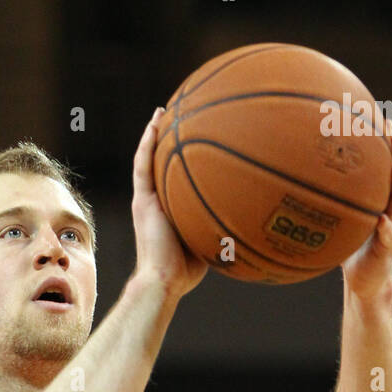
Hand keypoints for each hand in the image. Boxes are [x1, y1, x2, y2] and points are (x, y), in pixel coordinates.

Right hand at [131, 106, 208, 298]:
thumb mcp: (208, 241)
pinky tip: (156, 122)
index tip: (192, 142)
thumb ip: (220, 225)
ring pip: (147, 161)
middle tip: (177, 118)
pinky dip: (148, 143)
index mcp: (167, 212)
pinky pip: (143, 166)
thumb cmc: (187, 272)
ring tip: (162, 112)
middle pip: (159, 166)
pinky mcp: (142, 202)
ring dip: (154, 135)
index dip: (180, 161)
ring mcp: (146, 201)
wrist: (165, 279)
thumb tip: (249, 218)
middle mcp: (154, 203)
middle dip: (167, 143)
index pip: (172, 181)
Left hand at [342, 121, 391, 302]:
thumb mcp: (335, 219)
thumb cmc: (348, 247)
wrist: (364, 282)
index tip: (380, 117)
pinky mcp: (387, 252)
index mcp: (378, 200)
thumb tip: (294, 176)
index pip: (385, 165)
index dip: (385, 143)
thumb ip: (324, 200)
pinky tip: (383, 222)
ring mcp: (391, 229)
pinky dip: (388, 230)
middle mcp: (389, 210)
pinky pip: (390, 239)